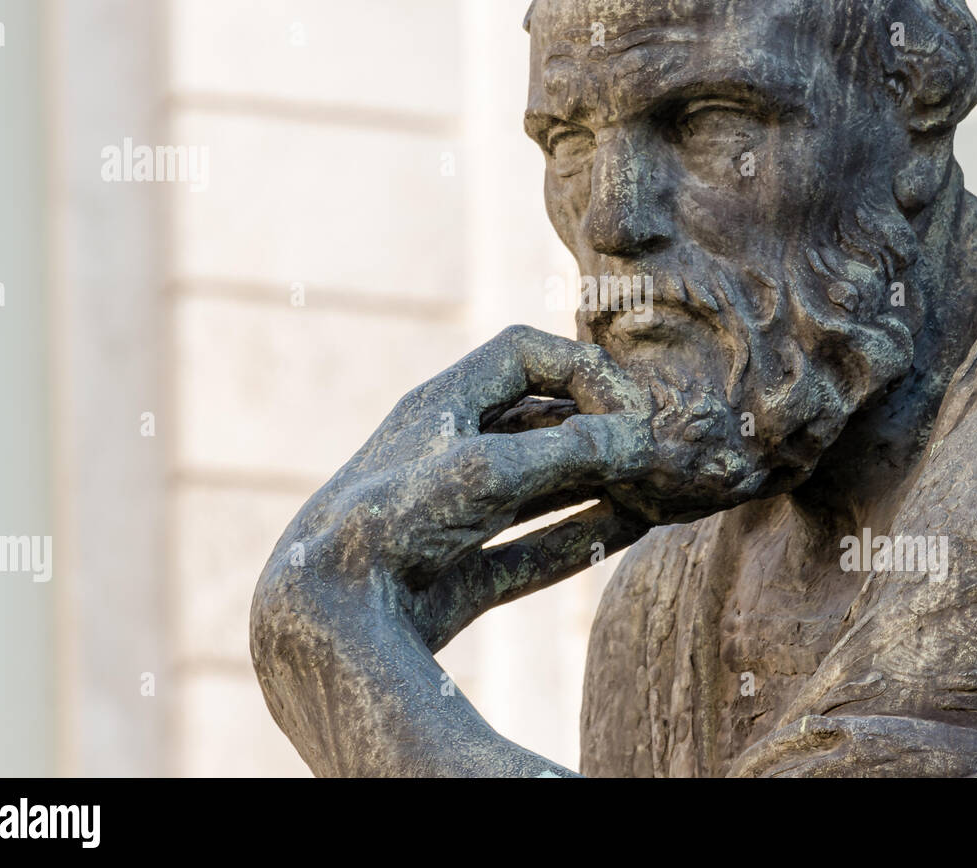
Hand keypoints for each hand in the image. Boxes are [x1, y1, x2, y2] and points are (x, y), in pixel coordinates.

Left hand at [251, 325, 660, 774]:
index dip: (583, 371)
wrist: (320, 622)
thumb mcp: (487, 473)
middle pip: (541, 421)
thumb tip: (641, 439)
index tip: (631, 408)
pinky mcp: (458, 572)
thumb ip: (568, 453)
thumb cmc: (392, 521)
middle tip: (654, 450)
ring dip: (598, 483)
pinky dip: (581, 535)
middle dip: (599, 430)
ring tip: (656, 488)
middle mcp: (447, 451)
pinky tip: (628, 530)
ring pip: (542, 486)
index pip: (527, 354)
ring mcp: (454, 514)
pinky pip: (533, 544)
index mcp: (441, 404)